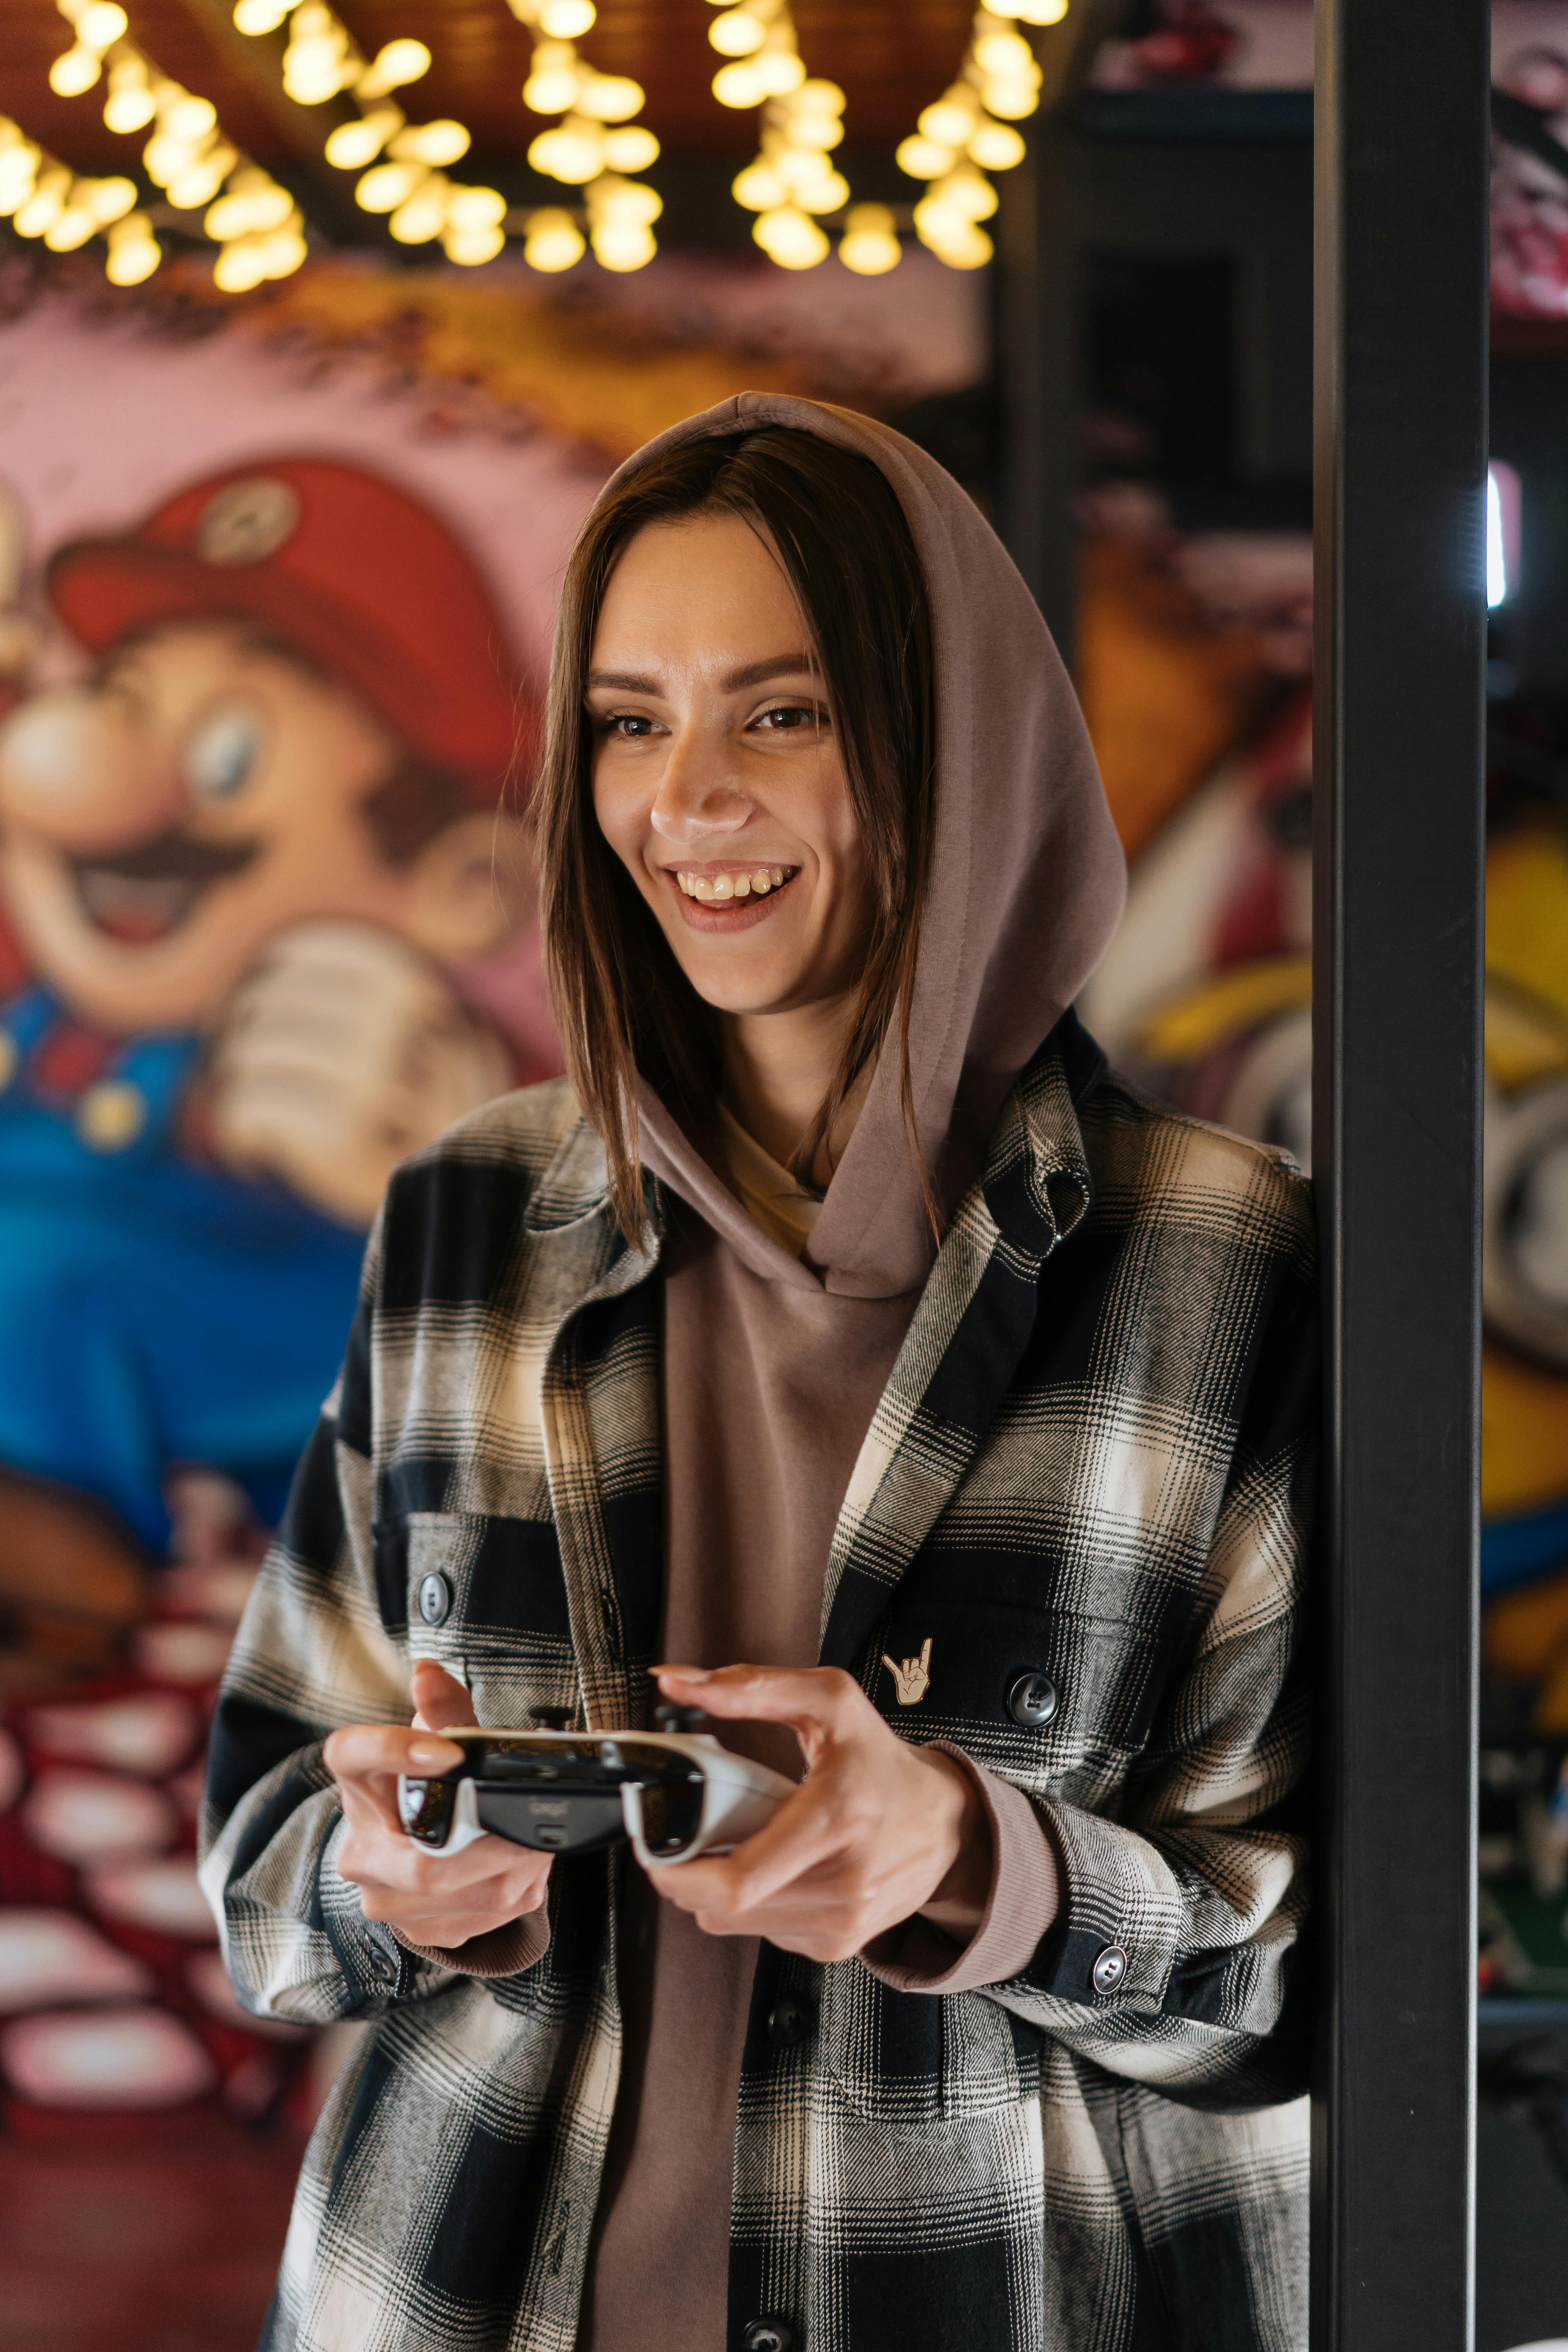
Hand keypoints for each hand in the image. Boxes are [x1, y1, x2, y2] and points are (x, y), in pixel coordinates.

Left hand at [207, 921, 511, 1223]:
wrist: (459, 1207)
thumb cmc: (416, 1115)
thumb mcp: (408, 1040)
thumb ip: (355, 1002)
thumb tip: (268, 962)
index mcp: (412, 986)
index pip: (303, 955)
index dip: (271, 981)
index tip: (269, 1014)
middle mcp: (397, 1027)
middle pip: (269, 1003)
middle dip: (246, 1037)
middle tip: (255, 1070)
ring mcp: (372, 1086)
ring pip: (252, 1055)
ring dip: (240, 1086)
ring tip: (260, 1112)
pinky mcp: (344, 1142)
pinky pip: (246, 1111)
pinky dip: (237, 1133)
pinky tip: (253, 1152)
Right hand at [324, 1660, 552, 1949]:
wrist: (422, 1851)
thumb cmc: (433, 1785)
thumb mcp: (442, 1739)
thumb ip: (444, 1707)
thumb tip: (428, 1674)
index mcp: (358, 1783)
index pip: (354, 1756)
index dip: (397, 1751)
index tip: (449, 1753)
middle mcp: (358, 1848)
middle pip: (420, 1861)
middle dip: (490, 1846)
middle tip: (532, 1825)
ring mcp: (382, 1898)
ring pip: (454, 1895)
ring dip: (511, 1869)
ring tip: (536, 1842)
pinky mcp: (416, 1929)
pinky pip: (474, 1917)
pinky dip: (512, 1892)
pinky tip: (523, 1870)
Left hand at [642, 1664, 991, 1963]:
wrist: (947, 1825)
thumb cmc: (881, 1762)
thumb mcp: (828, 1701)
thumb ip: (749, 1686)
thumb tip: (673, 1680)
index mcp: (837, 1819)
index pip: (737, 1879)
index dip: (677, 1872)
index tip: (652, 1847)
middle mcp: (845, 1882)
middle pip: (725, 1908)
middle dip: (687, 1876)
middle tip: (686, 1838)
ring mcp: (844, 1922)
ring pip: (737, 1924)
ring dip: (718, 1891)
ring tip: (742, 1844)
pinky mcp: (840, 1945)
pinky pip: (765, 1934)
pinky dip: (754, 1905)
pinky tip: (775, 1870)